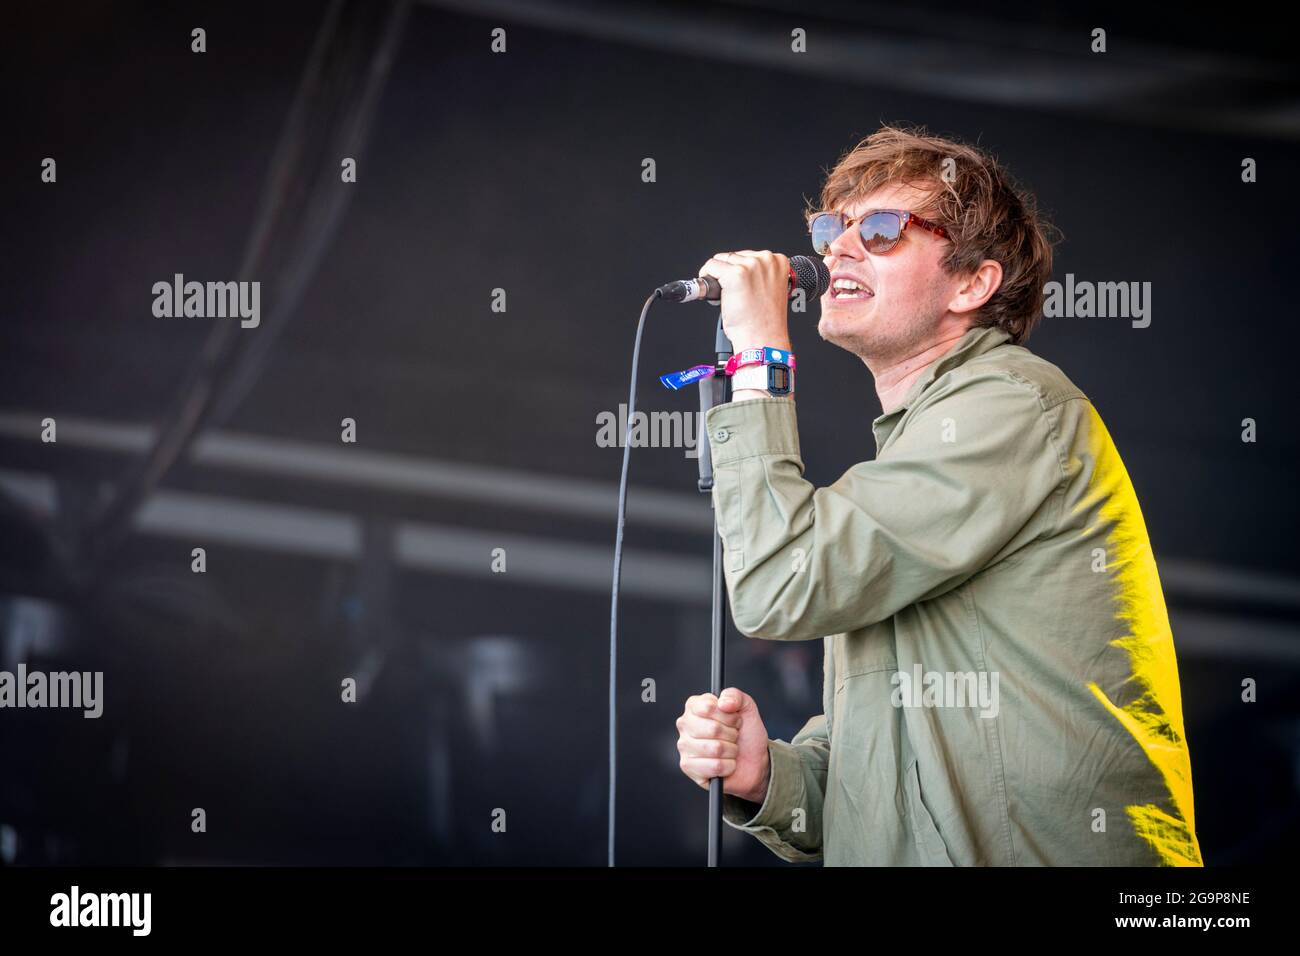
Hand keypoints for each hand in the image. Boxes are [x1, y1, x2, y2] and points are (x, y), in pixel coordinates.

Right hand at [676, 687, 770, 802]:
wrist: (753, 760)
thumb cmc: (746, 733)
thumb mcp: (746, 708)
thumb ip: (735, 696)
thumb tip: (723, 703)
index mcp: (695, 706)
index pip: (708, 707)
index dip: (728, 716)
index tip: (735, 720)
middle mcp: (685, 724)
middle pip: (713, 729)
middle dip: (732, 734)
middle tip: (734, 736)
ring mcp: (684, 746)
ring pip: (715, 749)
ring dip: (731, 751)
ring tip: (730, 750)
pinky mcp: (688, 766)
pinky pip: (715, 766)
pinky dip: (728, 766)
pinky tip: (726, 763)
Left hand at [696, 250, 792, 354]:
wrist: (762, 340)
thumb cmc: (765, 323)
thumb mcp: (769, 290)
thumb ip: (758, 275)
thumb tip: (739, 269)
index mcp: (778, 262)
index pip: (748, 256)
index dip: (739, 271)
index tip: (738, 284)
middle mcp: (766, 260)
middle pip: (733, 256)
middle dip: (728, 273)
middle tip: (732, 294)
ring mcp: (751, 266)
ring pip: (721, 260)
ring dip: (718, 276)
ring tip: (728, 296)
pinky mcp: (735, 274)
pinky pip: (711, 267)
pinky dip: (706, 278)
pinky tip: (715, 293)